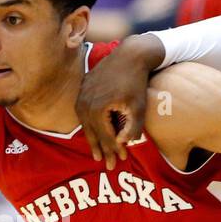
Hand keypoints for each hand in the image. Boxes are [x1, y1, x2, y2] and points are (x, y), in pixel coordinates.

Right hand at [76, 34, 159, 169]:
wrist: (129, 55)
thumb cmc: (136, 82)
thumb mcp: (139, 107)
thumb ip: (131, 128)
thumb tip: (121, 143)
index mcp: (97, 109)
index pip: (105, 136)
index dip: (114, 150)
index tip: (122, 161)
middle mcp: (84, 104)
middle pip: (93, 133)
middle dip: (102, 150)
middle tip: (109, 166)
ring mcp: (81, 96)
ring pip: (86, 125)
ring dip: (94, 140)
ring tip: (98, 154)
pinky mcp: (82, 89)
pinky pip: (84, 113)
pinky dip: (91, 125)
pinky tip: (94, 133)